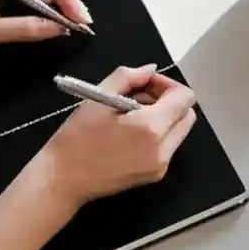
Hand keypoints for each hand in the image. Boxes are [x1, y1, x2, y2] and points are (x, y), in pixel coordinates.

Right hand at [31, 65, 197, 208]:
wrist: (61, 180)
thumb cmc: (76, 138)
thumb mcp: (98, 97)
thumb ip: (129, 77)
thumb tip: (151, 70)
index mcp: (151, 128)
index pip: (184, 97)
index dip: (167, 84)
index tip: (145, 84)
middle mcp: (163, 149)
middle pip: (187, 114)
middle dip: (169, 100)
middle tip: (139, 96)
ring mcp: (161, 165)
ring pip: (179, 130)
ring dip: (164, 116)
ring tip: (131, 113)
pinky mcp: (155, 175)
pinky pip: (168, 146)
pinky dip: (158, 133)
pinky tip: (131, 131)